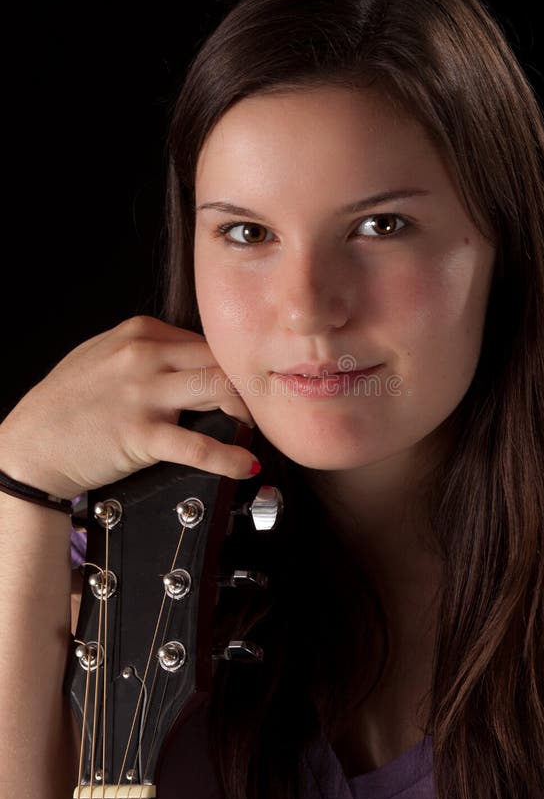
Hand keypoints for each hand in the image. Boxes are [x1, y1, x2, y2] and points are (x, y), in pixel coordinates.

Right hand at [0, 315, 258, 498]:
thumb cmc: (66, 403)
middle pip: (221, 359)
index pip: (206, 341)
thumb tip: (191, 358)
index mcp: (140, 332)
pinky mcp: (141, 433)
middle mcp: (144, 355)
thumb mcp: (103, 356)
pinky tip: (246, 466)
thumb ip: (147, 349)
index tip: (243, 385)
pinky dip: (230, 458)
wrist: (31, 446)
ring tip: (250, 430)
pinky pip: (199, 444)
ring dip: (246, 412)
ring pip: (219, 389)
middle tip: (257, 408)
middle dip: (247, 385)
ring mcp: (143, 394)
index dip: (230, 366)